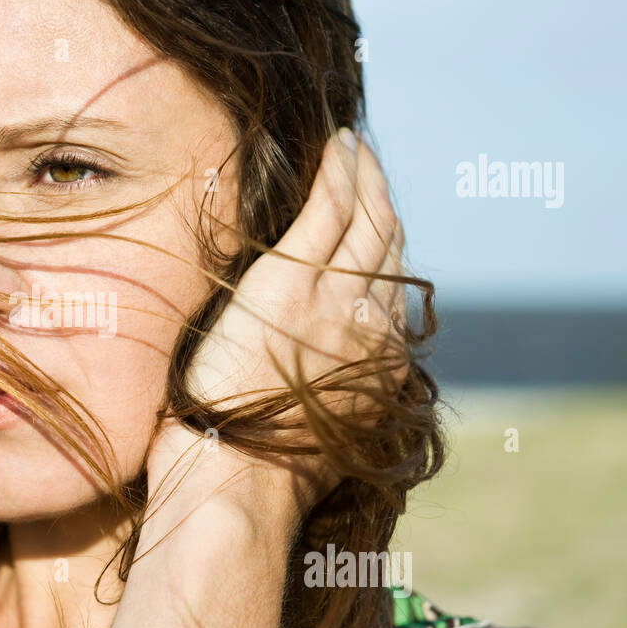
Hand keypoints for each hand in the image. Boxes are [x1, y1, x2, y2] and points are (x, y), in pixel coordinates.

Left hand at [146, 128, 406, 542]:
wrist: (234, 482)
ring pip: (367, 218)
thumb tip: (308, 381)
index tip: (376, 217)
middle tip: (369, 162)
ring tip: (352, 145)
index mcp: (378, 366)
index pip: (393, 287)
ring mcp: (337, 303)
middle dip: (380, 197)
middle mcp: (372, 327)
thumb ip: (322, 393)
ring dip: (363, 173)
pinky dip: (339, 171)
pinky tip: (337, 146)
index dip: (385, 246)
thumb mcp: (311, 433)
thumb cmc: (252, 471)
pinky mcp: (292, 284)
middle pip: (389, 244)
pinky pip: (329, 209)